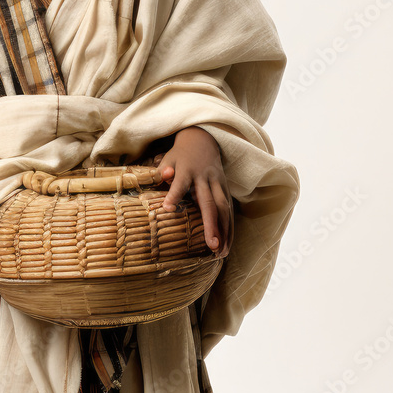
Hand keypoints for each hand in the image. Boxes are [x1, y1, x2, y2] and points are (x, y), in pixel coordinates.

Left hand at [151, 127, 233, 258]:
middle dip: (211, 225)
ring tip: (221, 253)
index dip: (174, 195)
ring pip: (223, 208)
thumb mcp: (169, 157)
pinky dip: (229, 228)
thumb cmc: (180, 154)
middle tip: (211, 246)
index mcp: (187, 169)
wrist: (202, 139)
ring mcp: (218, 183)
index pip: (180, 183)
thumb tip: (163, 176)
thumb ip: (164, 169)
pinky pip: (229, 210)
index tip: (167, 209)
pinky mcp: (225, 188)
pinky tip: (227, 245)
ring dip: (224, 231)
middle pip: (209, 203)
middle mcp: (205, 178)